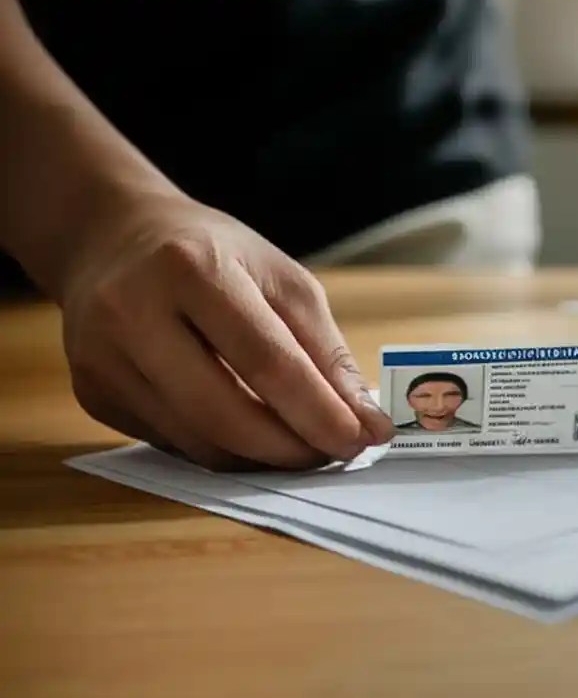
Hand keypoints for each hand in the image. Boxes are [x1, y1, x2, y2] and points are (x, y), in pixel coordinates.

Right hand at [55, 193, 394, 469]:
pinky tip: (251, 433)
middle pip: (223, 414)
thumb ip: (325, 350)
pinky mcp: (93, 395)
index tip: (363, 439)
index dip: (319, 411)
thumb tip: (364, 420)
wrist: (110, 239)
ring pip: (197, 442)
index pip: (266, 361)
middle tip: (335, 455)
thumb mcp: (280, 278)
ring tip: (301, 445)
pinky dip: (223, 448)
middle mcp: (134, 314)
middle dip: (290, 448)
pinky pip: (174, 443)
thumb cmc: (210, 255)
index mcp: (192, 269)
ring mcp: (103, 360)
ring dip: (261, 458)